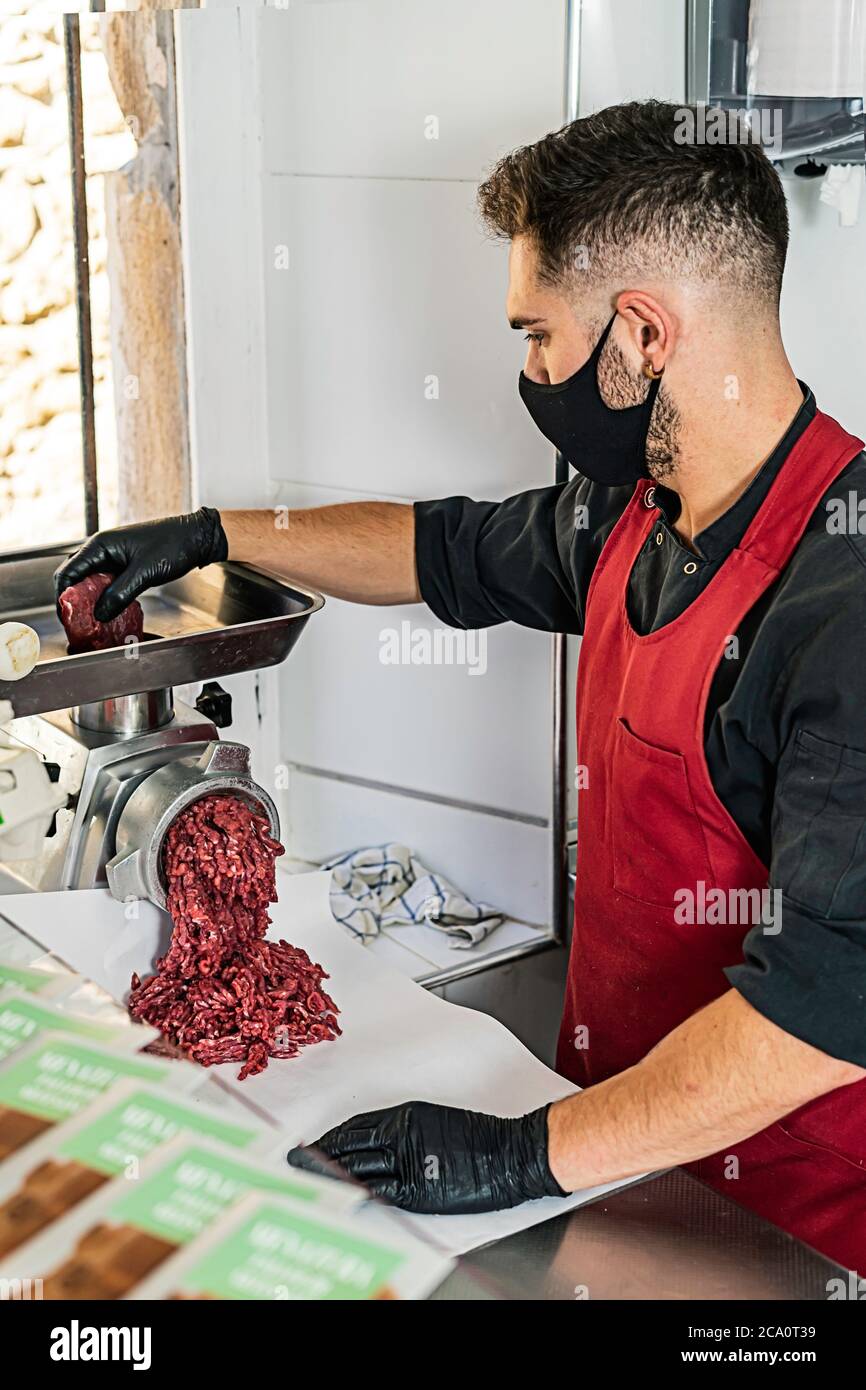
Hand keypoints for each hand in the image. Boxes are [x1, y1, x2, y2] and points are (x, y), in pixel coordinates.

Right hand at [54, 507, 227, 623]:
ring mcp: (114, 558)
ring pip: (92, 583)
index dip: (63, 596)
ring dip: (91, 602)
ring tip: (94, 623)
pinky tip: (112, 613)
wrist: (196, 537)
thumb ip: (120, 594)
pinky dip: (107, 599)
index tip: (66, 617)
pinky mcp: (126, 566)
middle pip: (76, 578)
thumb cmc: (172, 545)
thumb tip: (100, 615)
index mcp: (100, 545)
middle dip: (74, 601)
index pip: (68, 572)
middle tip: (79, 623)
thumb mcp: (144, 573)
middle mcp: (102, 550)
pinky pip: (108, 584)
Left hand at [287, 1100, 565, 1214]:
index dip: (328, 1138)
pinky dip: (354, 1191)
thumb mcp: (435, 1121)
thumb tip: (374, 1142)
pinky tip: (338, 1193)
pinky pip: (378, 1191)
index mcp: (404, 1116)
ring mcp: (406, 1164)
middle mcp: (399, 1136)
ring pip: (355, 1168)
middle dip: (316, 1154)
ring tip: (304, 1177)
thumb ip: (402, 1131)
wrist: (512, 1153)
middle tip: (292, 1160)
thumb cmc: (481, 1137)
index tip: (308, 1143)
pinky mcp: (417, 1190)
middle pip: (346, 1146)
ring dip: (327, 1172)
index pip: (353, 1128)